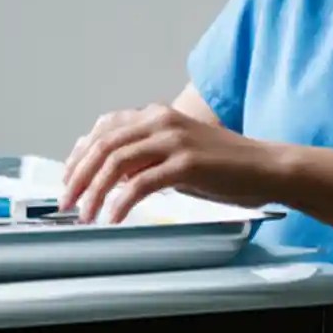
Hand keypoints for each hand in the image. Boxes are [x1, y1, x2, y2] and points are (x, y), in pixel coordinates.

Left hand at [60, 103, 275, 223]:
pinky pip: (140, 184)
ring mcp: (173, 140)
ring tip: (85, 214)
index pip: (104, 128)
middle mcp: (161, 121)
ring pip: (116, 162)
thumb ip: (146, 157)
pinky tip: (113, 217)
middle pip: (103, 145)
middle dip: (78, 175)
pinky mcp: (185, 164)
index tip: (68, 176)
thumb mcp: (177, 153)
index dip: (80, 152)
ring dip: (94, 191)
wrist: (265, 166)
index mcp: (157, 115)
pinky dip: (120, 202)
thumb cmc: (224, 165)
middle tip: (67, 200)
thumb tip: (112, 176)